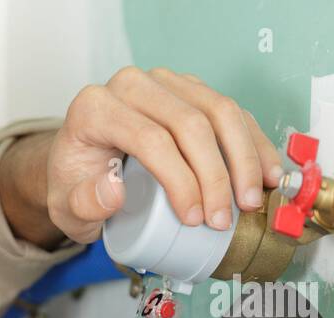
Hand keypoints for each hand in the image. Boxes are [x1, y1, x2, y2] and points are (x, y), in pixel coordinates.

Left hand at [0, 67, 283, 246]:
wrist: (81, 168)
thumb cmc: (76, 186)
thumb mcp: (66, 207)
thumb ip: (84, 204)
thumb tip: (115, 190)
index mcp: (95, 108)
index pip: (150, 138)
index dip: (180, 180)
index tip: (194, 218)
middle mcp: (131, 86)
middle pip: (190, 122)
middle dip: (215, 174)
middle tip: (224, 218)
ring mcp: (165, 84)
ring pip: (219, 110)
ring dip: (243, 158)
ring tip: (251, 201)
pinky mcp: (191, 90)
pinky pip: (231, 112)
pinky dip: (253, 144)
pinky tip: (267, 174)